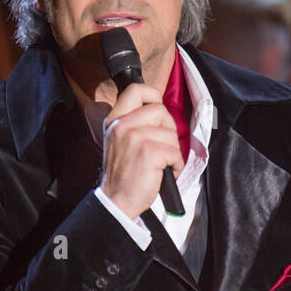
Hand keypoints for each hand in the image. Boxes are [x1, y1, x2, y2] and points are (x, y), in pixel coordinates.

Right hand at [101, 82, 183, 220]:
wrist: (116, 201)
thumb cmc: (123, 175)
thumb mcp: (119, 141)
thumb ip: (133, 123)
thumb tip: (159, 112)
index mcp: (115, 120)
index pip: (135, 90)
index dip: (153, 95)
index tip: (158, 110)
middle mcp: (122, 125)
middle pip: (160, 110)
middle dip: (168, 130)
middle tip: (161, 147)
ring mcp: (135, 137)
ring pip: (170, 134)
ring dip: (172, 152)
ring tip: (159, 164)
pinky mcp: (149, 152)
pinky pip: (175, 152)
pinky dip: (175, 165)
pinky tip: (164, 173)